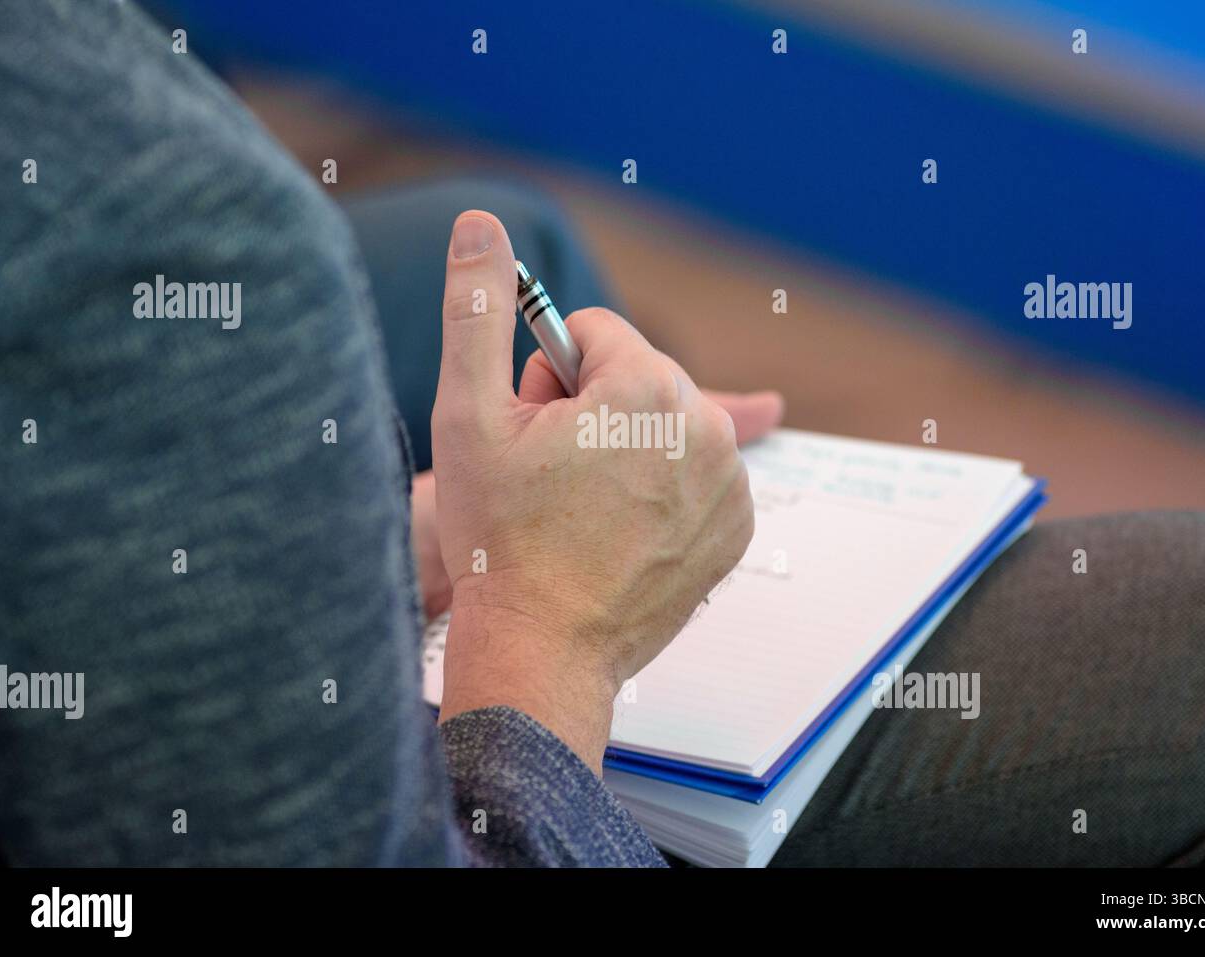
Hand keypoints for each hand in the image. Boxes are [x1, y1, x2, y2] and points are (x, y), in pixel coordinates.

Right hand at [429, 210, 771, 769]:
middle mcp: (704, 425)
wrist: (541, 647)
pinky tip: (617, 532)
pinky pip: (693, 476)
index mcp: (645, 383)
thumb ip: (477, 307)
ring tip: (581, 509)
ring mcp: (729, 482)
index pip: (592, 331)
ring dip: (623, 451)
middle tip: (551, 476)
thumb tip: (481, 225)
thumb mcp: (468, 413)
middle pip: (633, 375)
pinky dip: (659, 492)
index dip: (547, 378)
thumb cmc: (499, 536)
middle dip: (588, 411)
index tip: (532, 431)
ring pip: (663, 425)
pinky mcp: (736, 528)